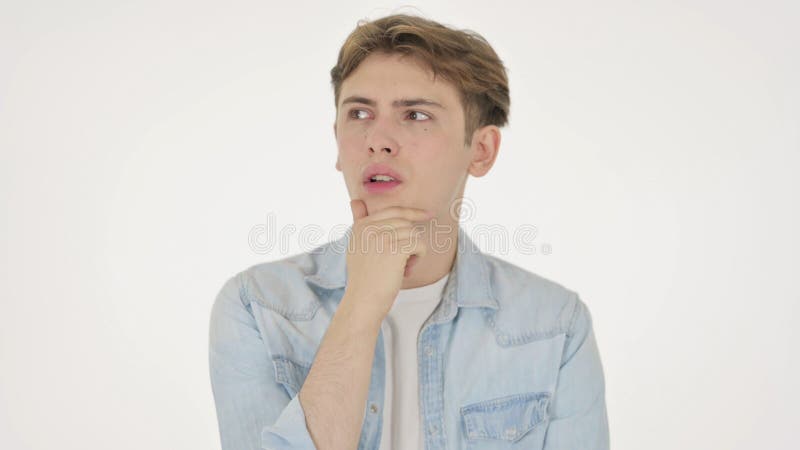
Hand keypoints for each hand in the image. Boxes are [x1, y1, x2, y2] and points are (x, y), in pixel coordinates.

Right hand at [343, 199, 430, 320]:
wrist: (363, 300)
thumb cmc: (364, 277)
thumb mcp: (356, 246)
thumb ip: (358, 222)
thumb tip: (355, 200)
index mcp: (361, 226)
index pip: (393, 210)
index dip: (412, 212)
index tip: (427, 214)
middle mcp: (369, 228)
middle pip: (405, 222)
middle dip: (410, 240)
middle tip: (404, 261)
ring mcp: (382, 237)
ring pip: (414, 234)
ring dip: (414, 252)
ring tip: (402, 268)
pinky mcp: (395, 249)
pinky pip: (420, 245)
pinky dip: (418, 258)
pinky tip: (406, 271)